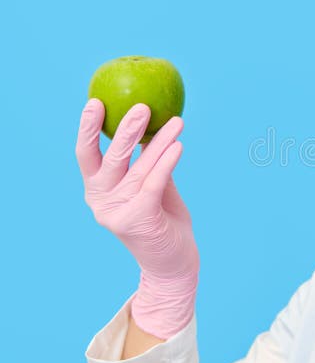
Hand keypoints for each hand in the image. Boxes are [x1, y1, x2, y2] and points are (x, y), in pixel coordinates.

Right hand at [76, 99, 199, 338]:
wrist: (173, 261)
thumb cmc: (162, 217)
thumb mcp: (150, 184)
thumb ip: (147, 160)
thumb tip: (153, 122)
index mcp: (97, 190)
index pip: (86, 155)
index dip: (88, 128)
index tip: (95, 102)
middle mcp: (101, 201)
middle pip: (110, 158)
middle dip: (125, 130)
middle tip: (142, 106)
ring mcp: (117, 212)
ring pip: (140, 168)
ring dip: (160, 142)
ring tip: (178, 121)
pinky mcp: (138, 220)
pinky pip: (155, 183)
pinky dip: (167, 162)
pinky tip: (179, 145)